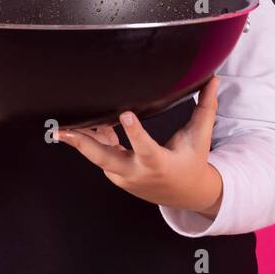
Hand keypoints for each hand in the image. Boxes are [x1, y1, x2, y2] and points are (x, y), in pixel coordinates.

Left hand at [55, 75, 224, 217]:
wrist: (185, 194)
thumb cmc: (192, 161)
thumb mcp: (200, 137)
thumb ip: (206, 107)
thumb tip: (214, 79)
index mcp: (159, 163)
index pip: (145, 148)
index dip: (135, 133)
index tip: (126, 114)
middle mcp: (137, 172)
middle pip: (105, 158)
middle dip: (82, 144)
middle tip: (63, 132)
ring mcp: (123, 175)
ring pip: (98, 154)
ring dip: (80, 139)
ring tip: (60, 124)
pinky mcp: (115, 173)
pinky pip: (100, 152)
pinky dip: (90, 137)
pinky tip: (79, 121)